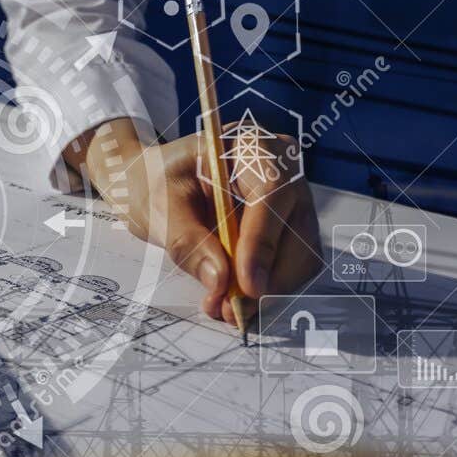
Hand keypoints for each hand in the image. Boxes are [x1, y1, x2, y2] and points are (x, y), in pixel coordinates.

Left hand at [69, 118, 321, 325]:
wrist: (156, 182)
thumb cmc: (156, 184)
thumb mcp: (159, 207)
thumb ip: (188, 241)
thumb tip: (221, 281)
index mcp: (249, 145)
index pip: (271, 192)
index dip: (262, 242)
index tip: (247, 286)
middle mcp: (283, 168)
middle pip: (295, 229)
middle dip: (266, 278)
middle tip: (230, 311)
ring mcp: (293, 199)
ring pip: (300, 254)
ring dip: (267, 290)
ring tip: (225, 307)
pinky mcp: (290, 227)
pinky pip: (291, 265)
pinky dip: (266, 288)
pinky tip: (233, 297)